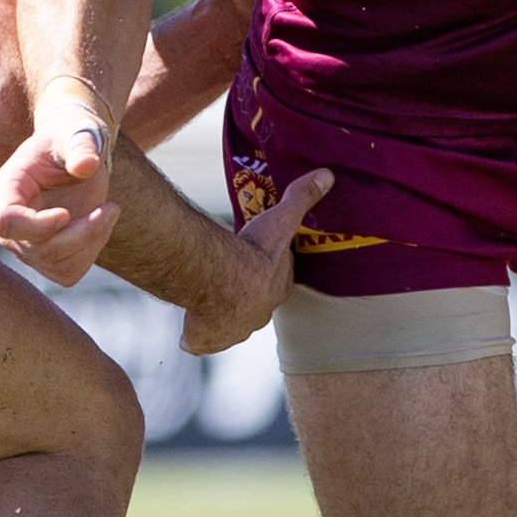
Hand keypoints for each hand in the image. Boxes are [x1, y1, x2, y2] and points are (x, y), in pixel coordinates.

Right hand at [0, 91, 115, 282]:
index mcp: (8, 188)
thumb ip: (82, 145)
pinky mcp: (46, 258)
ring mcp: (26, 244)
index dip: (36, 225)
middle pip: (40, 250)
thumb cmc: (73, 137)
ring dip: (92, 242)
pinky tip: (100, 225)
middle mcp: (10, 222)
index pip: (5, 222)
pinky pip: (69, 273)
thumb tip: (87, 166)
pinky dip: (92, 251)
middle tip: (111, 208)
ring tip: (109, 211)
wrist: (76, 152)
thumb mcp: (79, 132)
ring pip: (57, 266)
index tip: (67, 213)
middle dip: (83, 233)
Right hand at [183, 168, 333, 354]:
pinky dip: (194, 337)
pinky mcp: (204, 340)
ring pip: (226, 323)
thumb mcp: (280, 219)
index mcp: (276, 290)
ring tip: (204, 298)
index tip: (254, 257)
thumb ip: (301, 198)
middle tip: (225, 275)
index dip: (265, 268)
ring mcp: (231, 332)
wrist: (220, 283)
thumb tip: (327, 175)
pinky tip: (188, 330)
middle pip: (251, 303)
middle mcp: (257, 316)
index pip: (275, 279)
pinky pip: (199, 341)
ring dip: (217, 314)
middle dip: (242, 294)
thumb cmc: (253, 251)